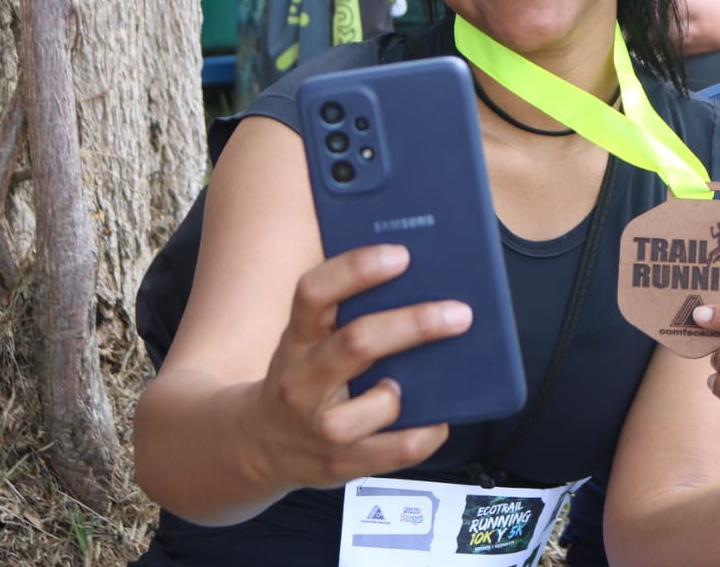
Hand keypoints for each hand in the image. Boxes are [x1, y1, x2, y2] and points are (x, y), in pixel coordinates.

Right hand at [245, 244, 473, 490]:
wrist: (259, 445)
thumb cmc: (304, 378)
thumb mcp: (308, 341)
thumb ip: (346, 314)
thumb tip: (421, 282)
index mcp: (297, 339)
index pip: (314, 293)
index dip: (356, 269)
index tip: (402, 255)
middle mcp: (303, 381)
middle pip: (357, 343)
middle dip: (414, 325)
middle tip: (460, 313)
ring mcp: (321, 427)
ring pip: (377, 404)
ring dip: (408, 390)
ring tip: (433, 378)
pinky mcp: (342, 464)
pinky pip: (398, 449)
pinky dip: (428, 432)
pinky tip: (440, 418)